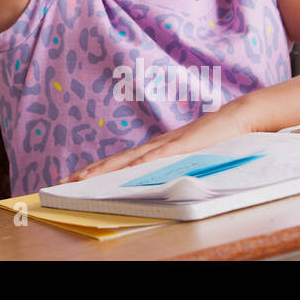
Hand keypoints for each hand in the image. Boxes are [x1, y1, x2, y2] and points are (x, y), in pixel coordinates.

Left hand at [57, 101, 257, 183]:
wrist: (234, 118)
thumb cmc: (210, 139)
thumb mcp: (185, 157)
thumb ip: (168, 166)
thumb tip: (150, 181)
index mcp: (152, 150)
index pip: (118, 162)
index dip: (95, 170)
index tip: (73, 179)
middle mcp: (153, 146)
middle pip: (115, 161)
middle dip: (89, 171)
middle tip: (65, 181)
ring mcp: (167, 144)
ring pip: (130, 159)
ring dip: (106, 169)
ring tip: (84, 178)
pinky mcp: (183, 144)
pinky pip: (159, 155)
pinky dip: (143, 163)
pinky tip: (129, 169)